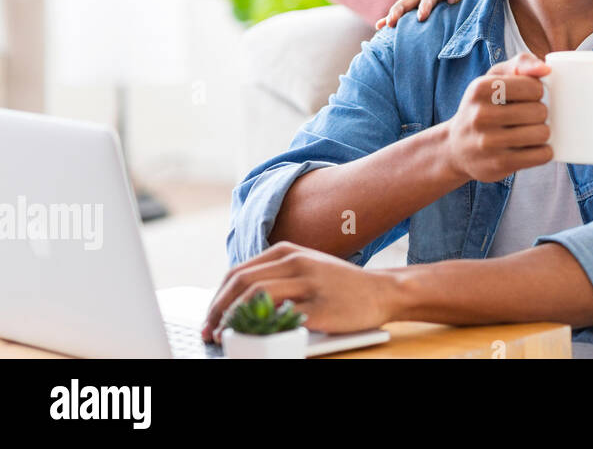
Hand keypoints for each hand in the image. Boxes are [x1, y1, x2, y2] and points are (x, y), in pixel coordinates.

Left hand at [200, 242, 400, 341]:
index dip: (216, 299)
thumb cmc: (341, 284)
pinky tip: (256, 339)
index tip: (209, 319)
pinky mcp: (320, 307)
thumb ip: (276, 275)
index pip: (237, 273)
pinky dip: (262, 330)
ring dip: (233, 320)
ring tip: (227, 337)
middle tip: (210, 332)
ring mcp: (309, 284)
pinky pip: (282, 319)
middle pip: (241, 283)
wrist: (383, 291)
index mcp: (288, 251)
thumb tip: (234, 301)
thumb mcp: (307, 267)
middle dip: (218, 310)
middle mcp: (296, 262)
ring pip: (256, 297)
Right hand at [440, 52, 553, 184]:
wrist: (456, 148)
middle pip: (539, 111)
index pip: (533, 87)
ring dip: (543, 133)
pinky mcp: (498, 165)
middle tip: (529, 117)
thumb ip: (520, 64)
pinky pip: (541, 156)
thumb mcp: (493, 79)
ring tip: (531, 131)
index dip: (537, 92)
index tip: (528, 97)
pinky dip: (543, 152)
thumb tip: (545, 69)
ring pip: (542, 134)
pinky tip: (532, 148)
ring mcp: (488, 143)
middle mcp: (480, 115)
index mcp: (480, 89)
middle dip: (541, 113)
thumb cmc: (483, 107)